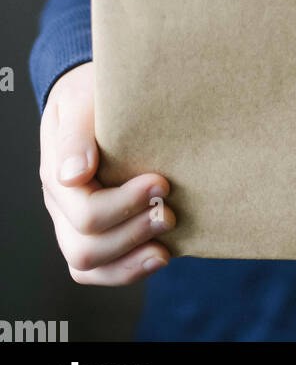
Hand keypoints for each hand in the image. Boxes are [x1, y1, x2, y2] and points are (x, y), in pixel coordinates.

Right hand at [39, 62, 173, 284]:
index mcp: (57, 174)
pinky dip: (129, 270)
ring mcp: (74, 223)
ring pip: (90, 265)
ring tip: (166, 248)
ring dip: (132, 261)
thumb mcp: (81, 99)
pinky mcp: (96, 231)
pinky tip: (159, 255)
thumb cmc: (90, 94)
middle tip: (169, 213)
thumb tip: (73, 174)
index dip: (125, 205)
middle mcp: (62, 205)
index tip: (161, 182)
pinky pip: (101, 269)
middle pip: (85, 247)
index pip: (85, 211)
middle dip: (133, 234)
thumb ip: (76, 134)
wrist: (95, 96)